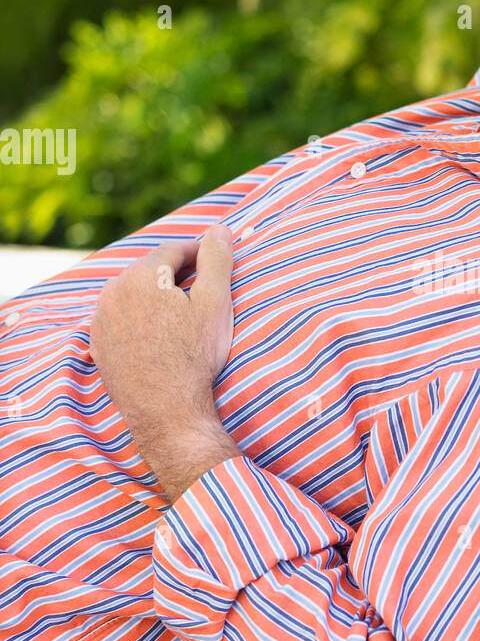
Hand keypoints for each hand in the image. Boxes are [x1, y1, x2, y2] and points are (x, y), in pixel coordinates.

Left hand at [89, 224, 241, 502]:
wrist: (166, 411)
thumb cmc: (195, 357)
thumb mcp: (215, 303)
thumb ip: (217, 259)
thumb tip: (221, 228)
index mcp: (142, 274)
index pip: (173, 250)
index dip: (198, 253)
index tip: (214, 262)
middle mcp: (113, 290)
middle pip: (149, 270)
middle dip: (175, 275)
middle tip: (201, 289)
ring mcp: (101, 318)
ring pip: (132, 294)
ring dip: (154, 296)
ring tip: (180, 313)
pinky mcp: (97, 343)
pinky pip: (120, 319)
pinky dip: (138, 319)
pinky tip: (158, 335)